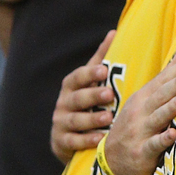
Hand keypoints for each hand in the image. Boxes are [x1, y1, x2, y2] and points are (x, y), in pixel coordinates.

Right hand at [51, 30, 117, 162]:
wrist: (71, 138)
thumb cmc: (87, 104)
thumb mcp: (91, 82)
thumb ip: (101, 60)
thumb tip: (114, 32)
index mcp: (71, 87)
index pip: (77, 78)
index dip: (88, 74)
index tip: (103, 70)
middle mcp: (63, 103)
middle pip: (76, 98)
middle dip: (92, 96)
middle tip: (109, 94)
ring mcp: (61, 123)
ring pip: (75, 120)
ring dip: (91, 119)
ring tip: (109, 118)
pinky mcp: (61, 142)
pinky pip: (73, 141)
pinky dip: (85, 140)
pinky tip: (99, 139)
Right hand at [99, 49, 175, 174]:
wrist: (112, 160)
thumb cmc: (134, 126)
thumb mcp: (142, 103)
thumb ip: (162, 82)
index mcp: (141, 99)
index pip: (160, 81)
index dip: (175, 70)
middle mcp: (139, 112)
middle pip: (160, 96)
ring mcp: (139, 132)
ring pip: (157, 118)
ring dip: (170, 107)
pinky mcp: (141, 151)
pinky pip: (153, 145)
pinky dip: (162, 140)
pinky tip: (172, 134)